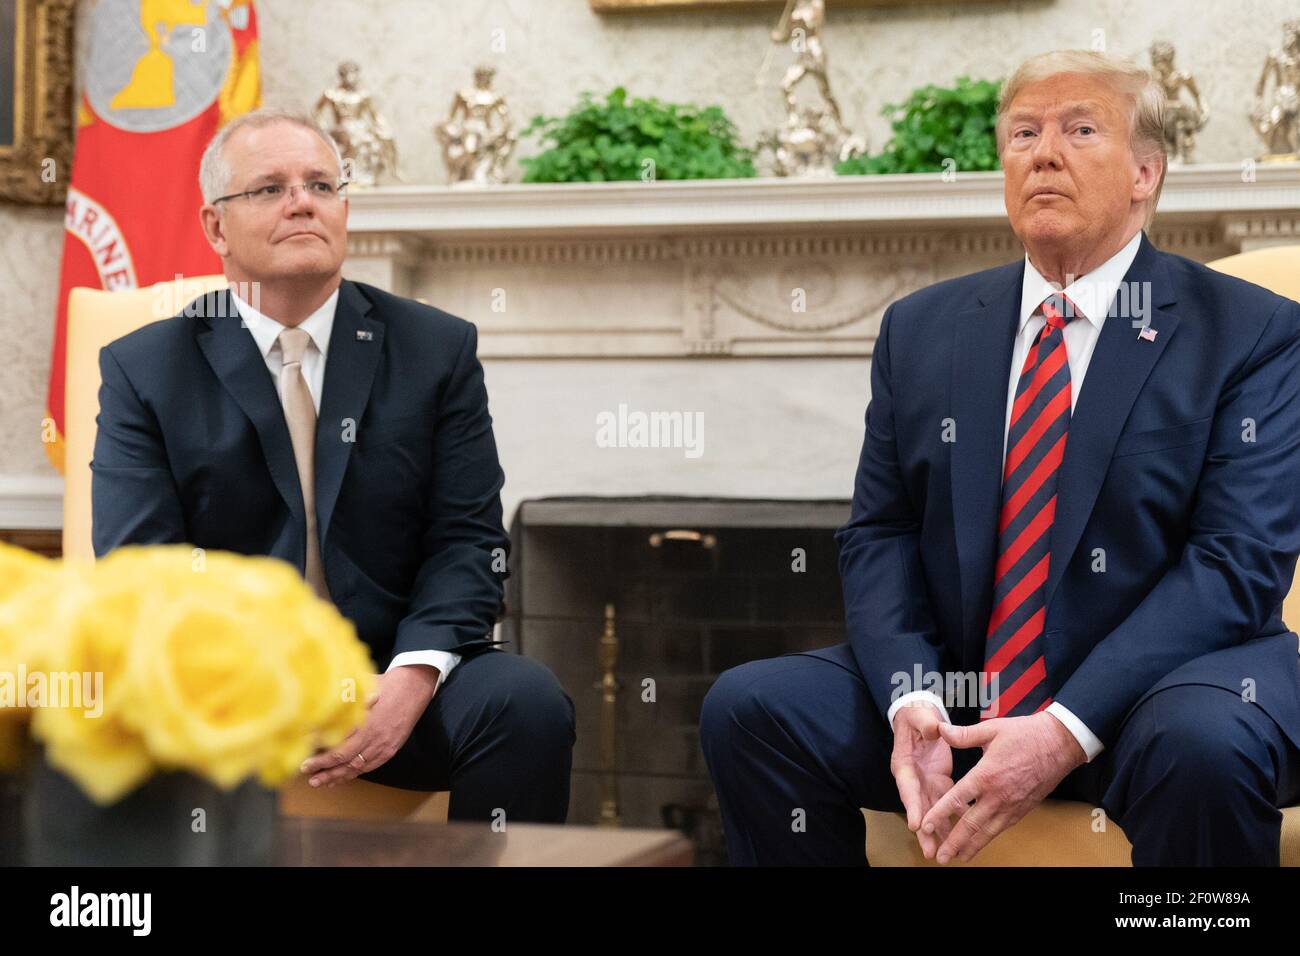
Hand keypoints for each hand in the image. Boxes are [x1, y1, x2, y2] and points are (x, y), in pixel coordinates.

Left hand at [299, 665, 440, 787]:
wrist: (414, 687)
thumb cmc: (386, 684)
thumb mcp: (363, 687)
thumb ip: (344, 699)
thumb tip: (318, 707)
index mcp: (365, 722)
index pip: (338, 744)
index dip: (319, 754)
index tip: (304, 757)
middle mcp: (374, 737)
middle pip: (344, 759)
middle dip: (323, 768)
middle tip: (307, 772)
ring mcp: (383, 745)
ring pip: (356, 766)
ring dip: (336, 776)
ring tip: (319, 782)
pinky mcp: (390, 749)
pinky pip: (369, 766)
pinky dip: (353, 774)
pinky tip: (341, 778)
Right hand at [889, 702, 953, 860]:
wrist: (922, 717)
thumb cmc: (917, 717)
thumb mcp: (919, 716)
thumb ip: (926, 723)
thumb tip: (935, 729)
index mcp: (904, 763)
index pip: (907, 787)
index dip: (911, 805)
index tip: (914, 824)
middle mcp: (913, 778)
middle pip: (917, 807)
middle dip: (924, 830)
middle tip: (930, 852)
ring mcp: (926, 782)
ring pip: (932, 810)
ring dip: (939, 831)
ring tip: (946, 852)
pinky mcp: (939, 782)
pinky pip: (947, 803)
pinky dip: (955, 816)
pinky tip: (965, 830)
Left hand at [918, 712, 1085, 864]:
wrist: (1060, 744)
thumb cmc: (1027, 735)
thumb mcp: (991, 729)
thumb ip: (963, 735)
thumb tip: (940, 730)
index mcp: (986, 775)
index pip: (956, 799)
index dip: (939, 814)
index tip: (926, 825)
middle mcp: (998, 795)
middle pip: (972, 825)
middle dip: (954, 842)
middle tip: (940, 857)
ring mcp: (1012, 805)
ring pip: (988, 832)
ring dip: (972, 846)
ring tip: (958, 858)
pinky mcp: (1023, 809)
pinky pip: (1002, 827)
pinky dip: (989, 838)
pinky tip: (980, 842)